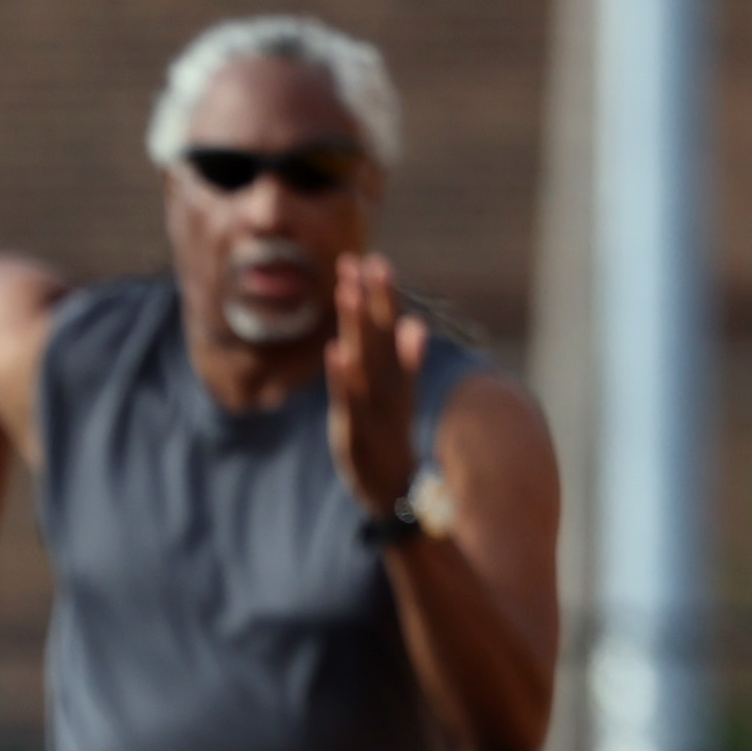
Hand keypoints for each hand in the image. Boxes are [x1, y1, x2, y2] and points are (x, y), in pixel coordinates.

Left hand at [326, 252, 429, 516]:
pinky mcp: (356, 431)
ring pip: (365, 359)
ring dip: (358, 324)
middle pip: (377, 335)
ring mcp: (372, 407)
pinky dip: (343, 376)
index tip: (370, 259)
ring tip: (347, 291)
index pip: (387, 329)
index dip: (380, 296)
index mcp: (392, 376)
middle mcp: (384, 386)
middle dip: (371, 298)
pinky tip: (336, 351)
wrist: (394, 491)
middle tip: (363, 260)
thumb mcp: (399, 399)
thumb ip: (407, 362)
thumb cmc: (390, 440)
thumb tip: (415, 324)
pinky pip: (349, 399)